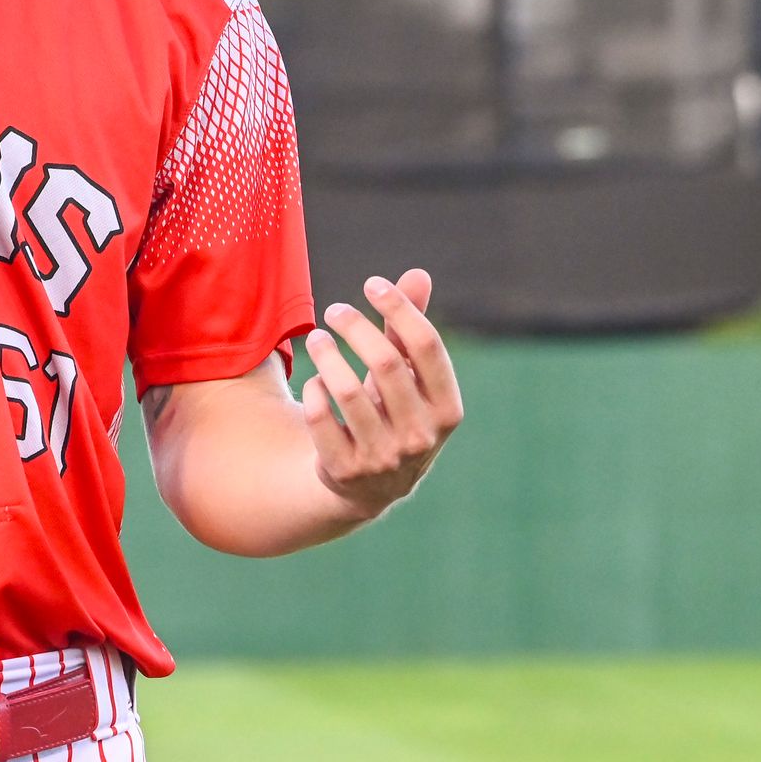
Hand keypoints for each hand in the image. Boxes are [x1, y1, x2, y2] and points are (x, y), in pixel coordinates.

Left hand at [300, 269, 463, 521]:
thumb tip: (418, 274)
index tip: (372, 284)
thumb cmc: (391, 413)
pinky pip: (320, 418)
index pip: (427, 347)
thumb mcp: (408, 379)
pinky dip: (313, 391)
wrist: (366, 487)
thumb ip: (409, 330)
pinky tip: (314, 382)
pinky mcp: (345, 470)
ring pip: (347, 391)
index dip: (399, 308)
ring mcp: (383, 458)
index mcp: (447, 410)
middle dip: (355, 326)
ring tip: (317, 338)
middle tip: (335, 310)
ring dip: (327, 354)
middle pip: (386, 363)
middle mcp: (420, 437)